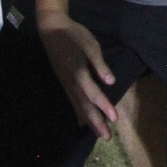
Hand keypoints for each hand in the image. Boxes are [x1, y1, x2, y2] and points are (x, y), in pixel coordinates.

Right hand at [40, 13, 119, 138]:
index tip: (114, 119)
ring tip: (98, 133)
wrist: (52, 29)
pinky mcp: (64, 82)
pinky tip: (81, 121)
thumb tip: (110, 82)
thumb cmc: (74, 35)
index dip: (105, 107)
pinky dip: (78, 113)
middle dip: (96, 122)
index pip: (94, 94)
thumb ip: (100, 65)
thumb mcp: (91, 45)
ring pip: (78, 106)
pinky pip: (72, 101)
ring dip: (88, 121)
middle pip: (85, 106)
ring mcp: (66, 83)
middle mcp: (72, 82)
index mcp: (79, 73)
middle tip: (106, 137)